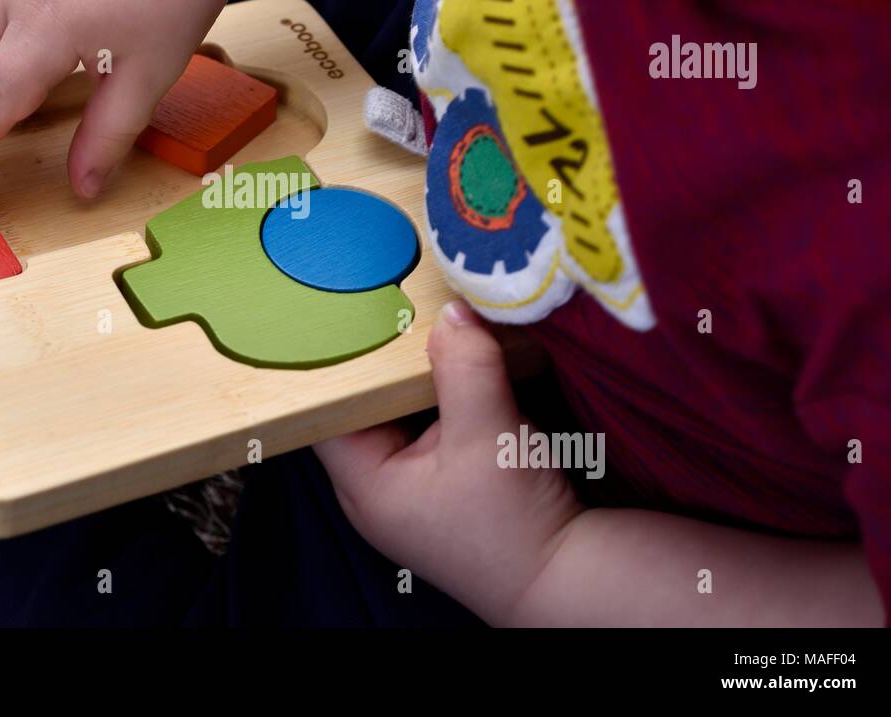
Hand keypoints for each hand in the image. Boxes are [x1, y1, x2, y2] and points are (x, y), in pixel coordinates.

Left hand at [315, 299, 583, 624]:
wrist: (567, 579)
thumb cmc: (516, 522)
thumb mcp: (488, 433)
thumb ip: (466, 366)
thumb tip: (451, 310)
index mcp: (362, 483)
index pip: (323, 408)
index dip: (338, 361)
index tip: (355, 314)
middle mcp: (373, 490)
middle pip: (361, 406)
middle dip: (385, 363)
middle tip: (400, 310)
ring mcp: (405, 492)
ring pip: (396, 415)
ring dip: (416, 380)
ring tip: (429, 329)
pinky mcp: (438, 489)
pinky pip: (424, 430)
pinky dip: (439, 401)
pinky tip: (459, 370)